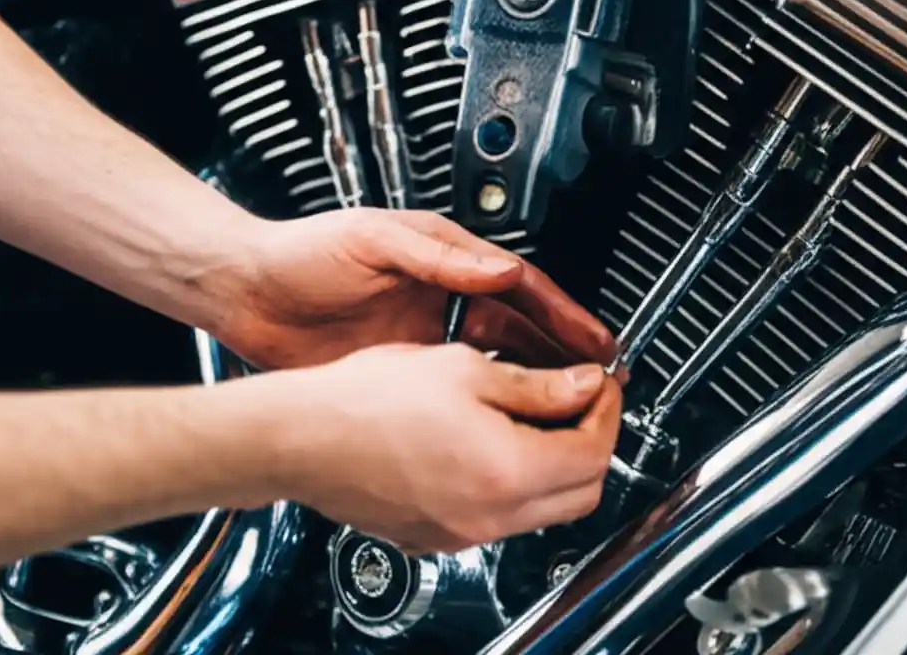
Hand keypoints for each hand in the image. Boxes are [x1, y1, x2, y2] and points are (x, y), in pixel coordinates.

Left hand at [217, 208, 617, 370]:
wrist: (244, 292)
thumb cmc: (298, 252)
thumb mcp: (373, 240)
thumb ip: (438, 256)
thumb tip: (499, 268)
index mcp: (441, 257)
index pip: (518, 284)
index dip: (562, 313)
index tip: (595, 340)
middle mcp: (438, 293)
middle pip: (518, 323)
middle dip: (562, 350)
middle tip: (600, 379)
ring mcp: (420, 333)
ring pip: (494, 357)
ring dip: (533, 376)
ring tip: (569, 402)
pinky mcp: (398, 366)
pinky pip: (457, 384)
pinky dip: (488, 398)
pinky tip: (507, 415)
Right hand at [260, 343, 621, 552]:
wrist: (300, 436)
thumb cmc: (365, 399)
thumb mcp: (466, 368)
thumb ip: (539, 384)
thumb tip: (583, 385)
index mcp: (508, 469)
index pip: (596, 450)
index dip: (607, 410)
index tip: (599, 384)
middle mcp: (492, 515)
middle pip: (582, 492)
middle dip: (591, 442)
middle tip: (578, 401)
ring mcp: (462, 533)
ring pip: (542, 509)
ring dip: (553, 465)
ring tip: (530, 415)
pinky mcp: (435, 537)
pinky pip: (497, 518)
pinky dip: (510, 485)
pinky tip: (486, 443)